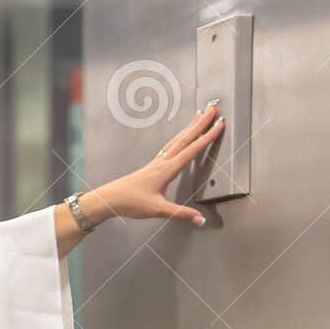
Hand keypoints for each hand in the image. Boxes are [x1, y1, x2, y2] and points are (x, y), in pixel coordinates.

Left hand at [84, 104, 223, 227]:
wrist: (110, 199)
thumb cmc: (130, 202)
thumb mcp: (157, 210)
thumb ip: (180, 214)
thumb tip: (199, 219)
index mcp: (167, 169)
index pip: (192, 150)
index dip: (207, 137)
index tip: (219, 125)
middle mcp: (162, 162)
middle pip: (185, 138)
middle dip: (201, 123)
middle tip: (213, 109)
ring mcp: (157, 162)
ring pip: (177, 140)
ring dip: (190, 127)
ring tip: (200, 116)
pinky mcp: (152, 165)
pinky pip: (170, 146)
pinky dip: (179, 137)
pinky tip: (180, 137)